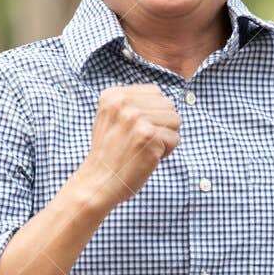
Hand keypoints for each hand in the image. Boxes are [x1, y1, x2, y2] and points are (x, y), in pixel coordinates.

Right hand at [78, 84, 180, 210]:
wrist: (98, 182)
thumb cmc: (108, 154)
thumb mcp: (110, 118)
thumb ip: (131, 104)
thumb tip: (162, 98)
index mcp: (113, 95)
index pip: (155, 92)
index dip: (153, 113)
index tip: (137, 129)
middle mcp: (124, 103)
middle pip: (168, 105)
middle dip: (161, 125)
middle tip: (142, 141)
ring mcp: (136, 119)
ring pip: (175, 120)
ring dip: (165, 138)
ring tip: (145, 148)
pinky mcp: (148, 137)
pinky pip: (175, 139)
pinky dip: (166, 152)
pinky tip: (147, 157)